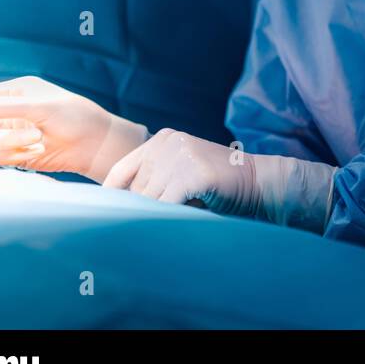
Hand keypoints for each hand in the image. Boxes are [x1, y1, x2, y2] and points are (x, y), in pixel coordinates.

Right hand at [0, 76, 148, 182]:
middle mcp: (10, 112)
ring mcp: (12, 134)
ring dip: (10, 141)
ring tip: (37, 137)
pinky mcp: (17, 154)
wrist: (95, 144)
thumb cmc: (74, 117)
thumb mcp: (40, 107)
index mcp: (15, 92)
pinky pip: (1, 157)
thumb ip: (3, 107)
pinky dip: (17, 154)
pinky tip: (39, 150)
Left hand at [103, 129, 256, 212]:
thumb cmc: (217, 184)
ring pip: (150, 199)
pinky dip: (169, 217)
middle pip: (135, 189)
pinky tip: (181, 219)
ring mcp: (181, 156)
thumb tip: (118, 206)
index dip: (111, 195)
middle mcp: (168, 143)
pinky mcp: (193, 174)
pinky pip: (166, 205)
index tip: (107, 215)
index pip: (122, 169)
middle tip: (150, 224)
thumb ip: (154, 179)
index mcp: (162, 139)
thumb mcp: (181, 171)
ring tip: (177, 219)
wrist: (258, 181)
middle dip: (142, 209)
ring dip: (158, 215)